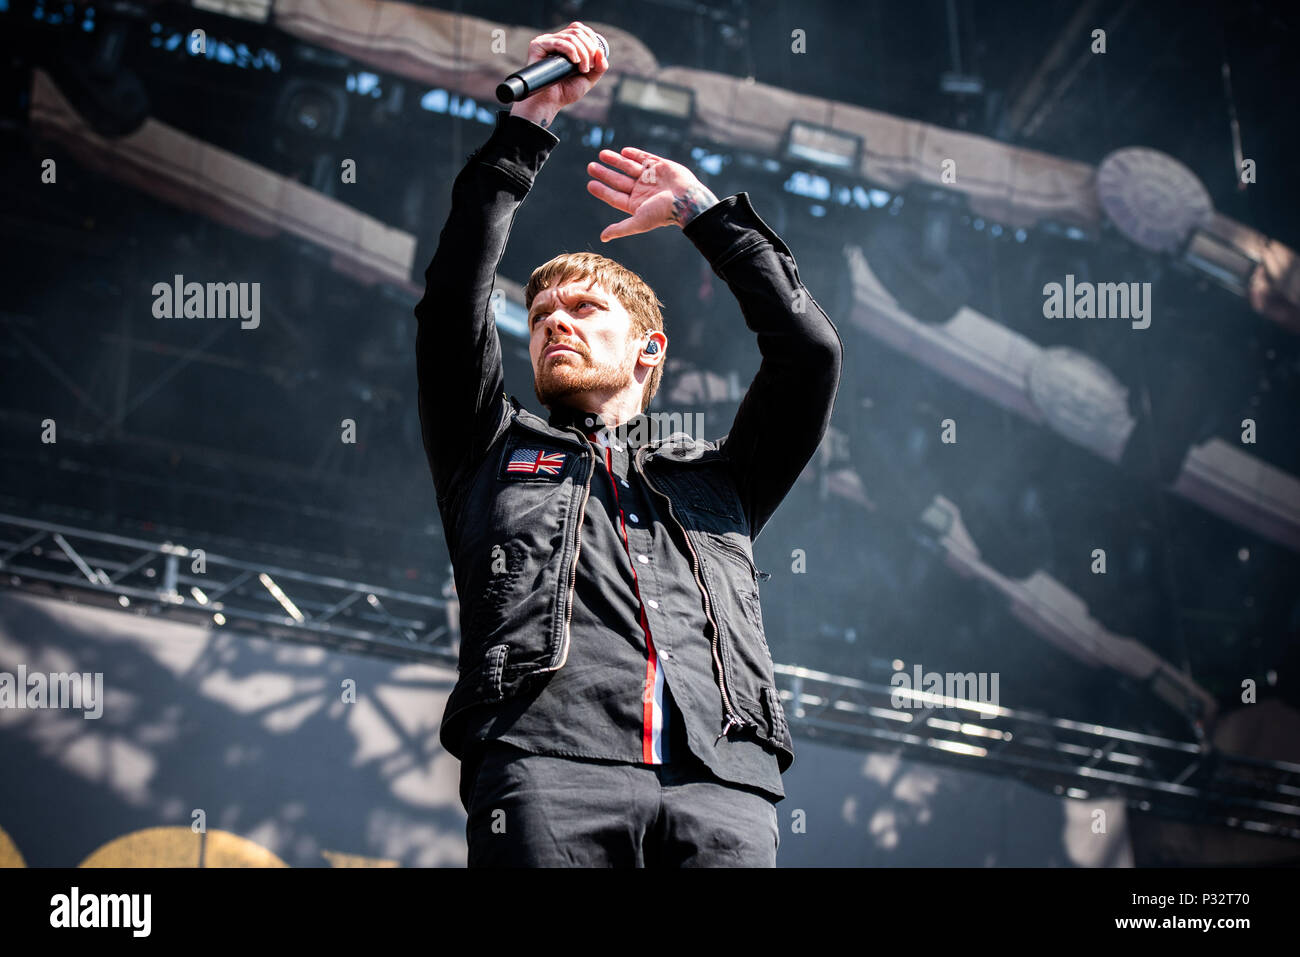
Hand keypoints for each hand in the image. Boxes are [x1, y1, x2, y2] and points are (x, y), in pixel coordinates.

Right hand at [509, 22, 608, 127]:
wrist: (549, 103)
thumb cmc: (565, 92)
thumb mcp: (588, 79)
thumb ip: (599, 67)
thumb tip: (601, 51)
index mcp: (564, 43)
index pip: (579, 29)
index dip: (591, 40)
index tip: (594, 61)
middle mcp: (554, 40)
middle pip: (577, 31)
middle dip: (589, 49)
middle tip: (589, 67)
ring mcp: (545, 42)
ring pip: (571, 37)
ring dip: (583, 53)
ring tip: (583, 70)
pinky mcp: (537, 46)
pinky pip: (559, 42)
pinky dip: (571, 50)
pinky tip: (575, 61)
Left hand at [586, 147, 718, 241]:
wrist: (686, 199)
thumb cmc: (662, 213)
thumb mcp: (639, 221)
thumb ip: (620, 228)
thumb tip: (602, 238)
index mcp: (636, 204)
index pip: (615, 196)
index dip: (602, 190)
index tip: (590, 184)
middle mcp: (642, 190)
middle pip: (619, 180)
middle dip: (605, 173)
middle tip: (590, 167)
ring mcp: (651, 177)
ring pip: (629, 167)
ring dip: (615, 161)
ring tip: (601, 154)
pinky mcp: (660, 166)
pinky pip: (645, 158)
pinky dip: (635, 154)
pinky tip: (624, 151)